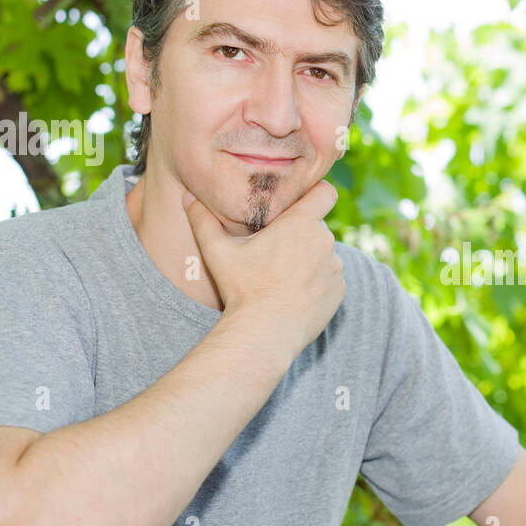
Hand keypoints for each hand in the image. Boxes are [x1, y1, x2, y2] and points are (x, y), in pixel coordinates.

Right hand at [182, 180, 344, 355]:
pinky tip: (294, 294)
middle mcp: (325, 241)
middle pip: (316, 227)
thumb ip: (203, 220)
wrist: (265, 333)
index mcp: (301, 223)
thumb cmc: (242, 289)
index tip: (301, 201)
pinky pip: (329, 278)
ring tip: (282, 277)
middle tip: (275, 251)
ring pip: (323, 254)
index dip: (316, 193)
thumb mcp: (217, 251)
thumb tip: (186, 197)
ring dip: (309, 259)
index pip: (325, 192)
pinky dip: (316, 282)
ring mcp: (335, 267)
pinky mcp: (339, 291)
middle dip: (300, 234)